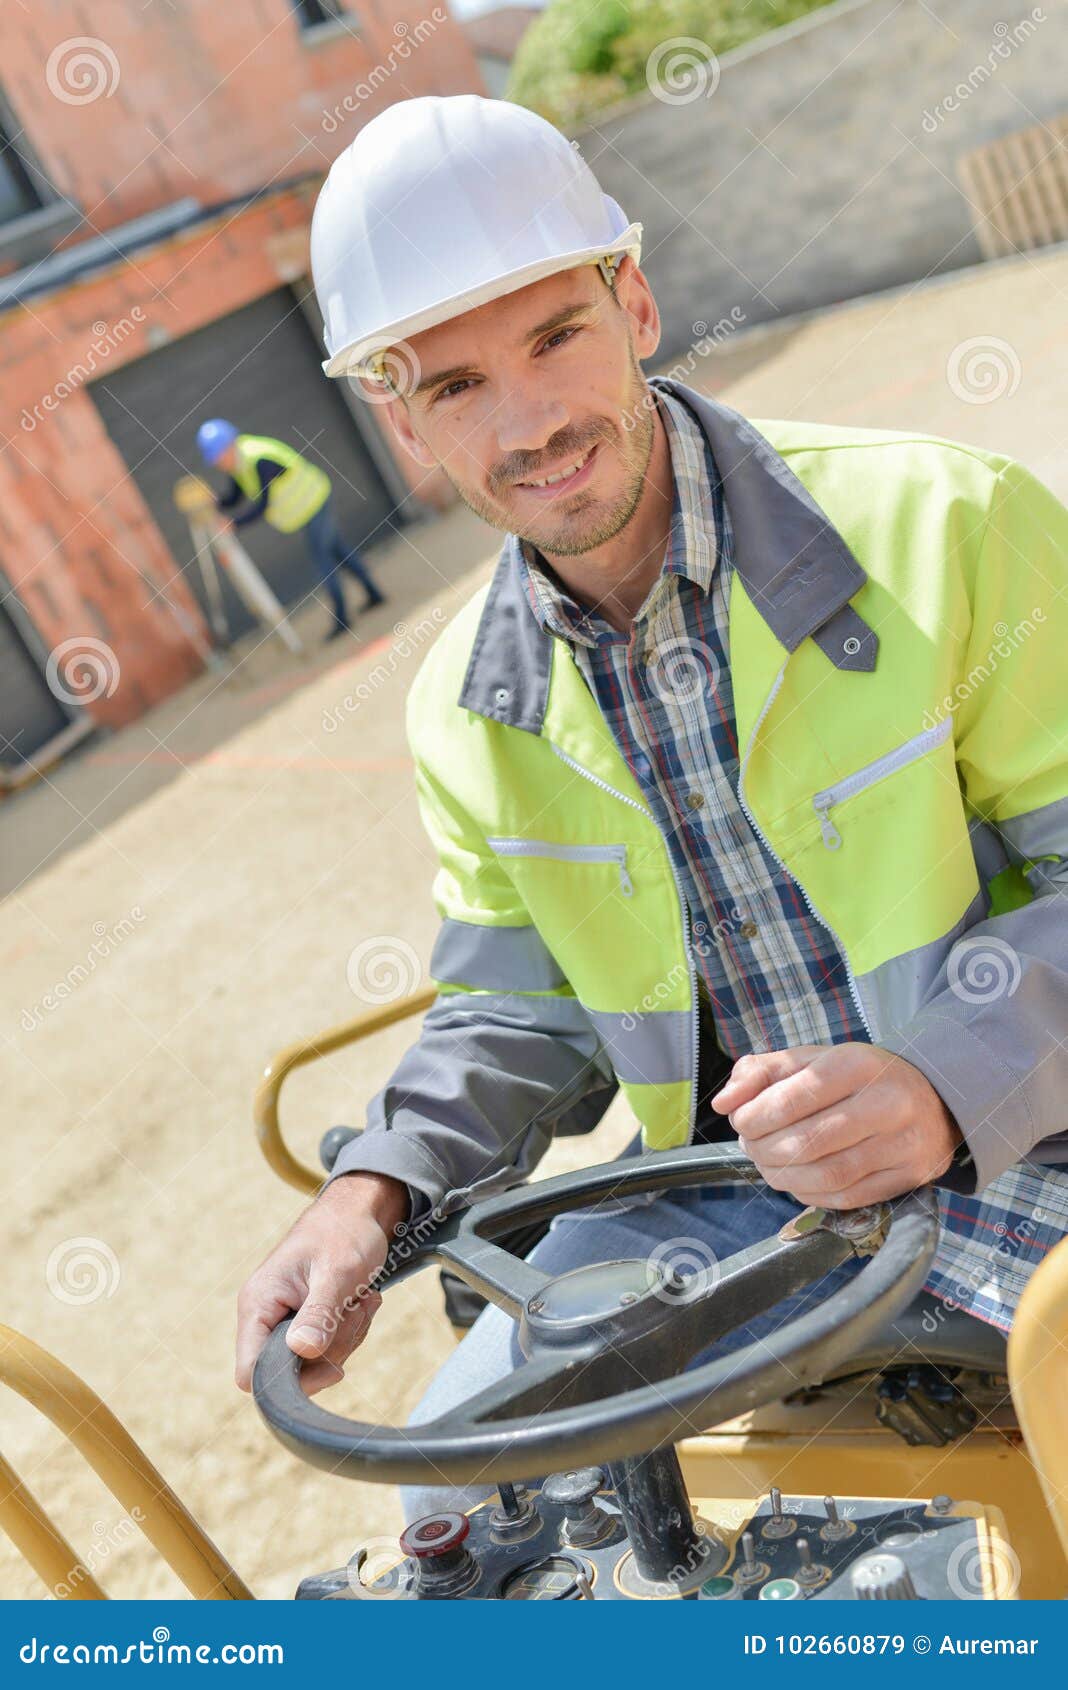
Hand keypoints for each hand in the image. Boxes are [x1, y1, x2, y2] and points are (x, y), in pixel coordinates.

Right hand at [235, 1171, 408, 1394]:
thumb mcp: (337, 1271)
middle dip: (332, 1350)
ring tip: (360, 1299)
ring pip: (314, 1362)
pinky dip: (350, 1331)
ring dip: (346, 1336)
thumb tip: (302, 1352)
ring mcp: (285, 1321)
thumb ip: (319, 1313)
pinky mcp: (305, 1323)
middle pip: (291, 1372)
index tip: (329, 1363)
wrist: (359, 1213)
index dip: (286, 1381)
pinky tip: (361, 1301)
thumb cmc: (343, 1233)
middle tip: (355, 1311)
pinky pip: (327, 1350)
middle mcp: (265, 1317)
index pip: (251, 1373)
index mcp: (258, 1304)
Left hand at [710, 1043, 961, 1208]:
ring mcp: (903, 1144)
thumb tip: (725, 1102)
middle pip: (809, 1141)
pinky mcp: (909, 1177)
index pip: (795, 1097)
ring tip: (768, 1163)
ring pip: (828, 1175)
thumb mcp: (811, 1060)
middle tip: (751, 1145)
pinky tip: (796, 1180)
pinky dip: (810, 1194)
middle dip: (765, 1149)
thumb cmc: (857, 1078)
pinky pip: (848, 1197)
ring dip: (783, 1176)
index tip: (741, 1120)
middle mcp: (887, 1104)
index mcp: (858, 1065)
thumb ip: (760, 1073)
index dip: (756, 1116)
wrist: (933, 1098)